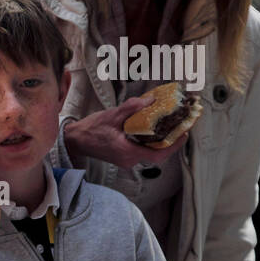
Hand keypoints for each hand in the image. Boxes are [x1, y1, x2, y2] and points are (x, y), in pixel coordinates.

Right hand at [62, 95, 187, 168]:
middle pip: (157, 153)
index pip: (158, 154)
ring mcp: (126, 159)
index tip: (184, 134)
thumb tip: (151, 101)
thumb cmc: (90, 130)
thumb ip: (132, 108)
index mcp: (127, 152)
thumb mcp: (112, 115)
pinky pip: (142, 150)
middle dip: (170, 140)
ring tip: (170, 125)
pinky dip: (150, 141)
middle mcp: (129, 160)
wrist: (75, 140)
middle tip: (180, 125)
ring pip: (150, 152)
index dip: (174, 146)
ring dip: (161, 140)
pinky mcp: (124, 156)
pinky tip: (154, 129)